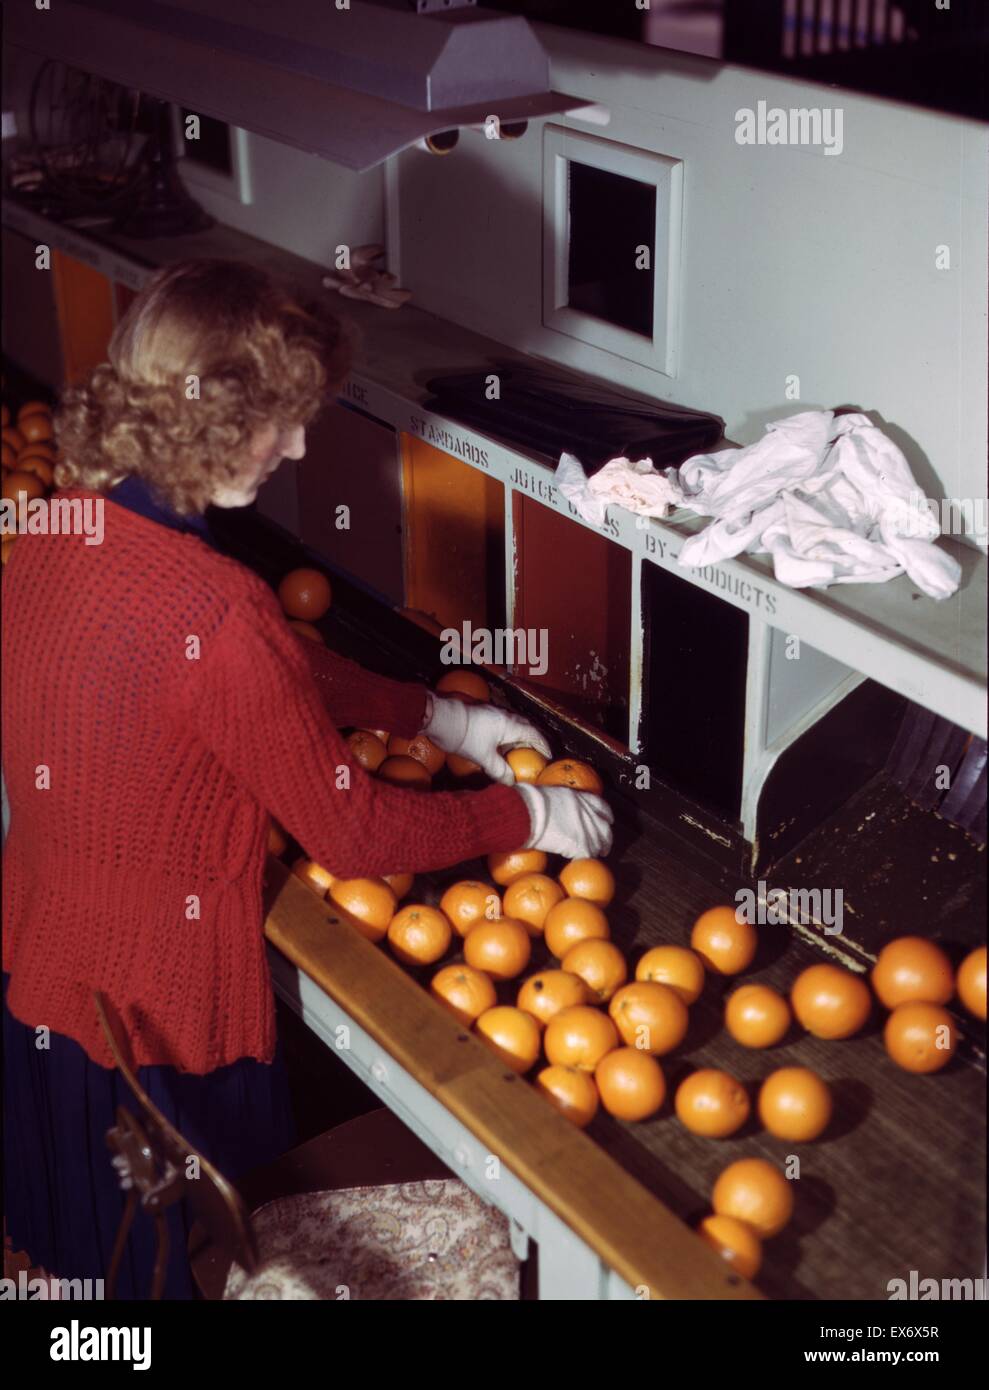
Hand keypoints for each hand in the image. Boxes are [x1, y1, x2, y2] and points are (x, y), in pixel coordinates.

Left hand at [422, 694, 551, 785]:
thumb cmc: (464, 736)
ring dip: (519, 738)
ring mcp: (494, 713)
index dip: (544, 746)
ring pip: (514, 725)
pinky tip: (500, 747)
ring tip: (518, 754)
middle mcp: (506, 716)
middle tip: (535, 756)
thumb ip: (500, 771)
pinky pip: (503, 725)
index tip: (548, 757)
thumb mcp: (483, 758)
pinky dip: (507, 736)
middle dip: (533, 742)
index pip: (535, 735)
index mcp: (511, 724)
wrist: (440, 717)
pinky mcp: (483, 714)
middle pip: (527, 728)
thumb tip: (512, 783)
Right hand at [514, 783, 613, 859]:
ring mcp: (584, 828)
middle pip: (604, 827)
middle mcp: (585, 812)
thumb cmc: (529, 803)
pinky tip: (581, 861)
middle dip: (606, 837)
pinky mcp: (579, 844)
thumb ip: (557, 802)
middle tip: (605, 844)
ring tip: (597, 855)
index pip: (600, 805)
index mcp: (578, 798)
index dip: (606, 814)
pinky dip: (585, 859)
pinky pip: (587, 855)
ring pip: (599, 842)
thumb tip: (550, 807)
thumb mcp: (548, 795)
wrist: (526, 812)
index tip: (608, 820)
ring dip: (598, 850)